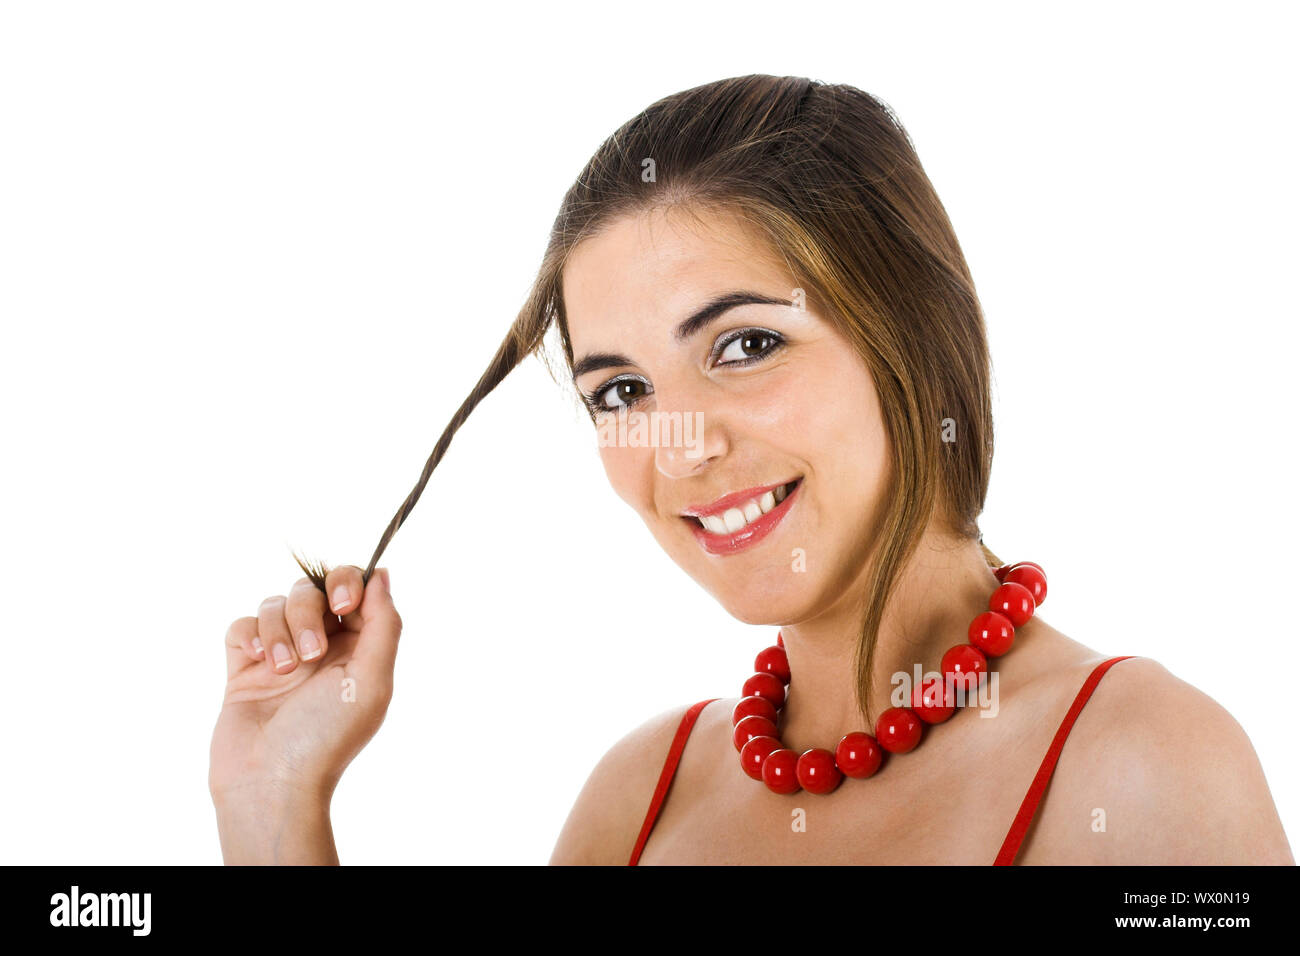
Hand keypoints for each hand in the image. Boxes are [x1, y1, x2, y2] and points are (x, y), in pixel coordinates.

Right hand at [209, 565, 400, 811]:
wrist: (268, 783)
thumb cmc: (326, 738)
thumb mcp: (371, 680)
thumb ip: (384, 624)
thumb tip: (383, 574)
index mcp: (359, 649)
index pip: (355, 589)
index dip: (347, 584)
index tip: (343, 605)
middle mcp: (322, 648)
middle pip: (312, 590)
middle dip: (309, 613)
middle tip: (313, 654)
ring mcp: (281, 655)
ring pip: (276, 604)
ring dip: (280, 632)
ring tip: (283, 672)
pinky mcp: (245, 667)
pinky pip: (243, 625)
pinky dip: (250, 636)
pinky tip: (257, 663)